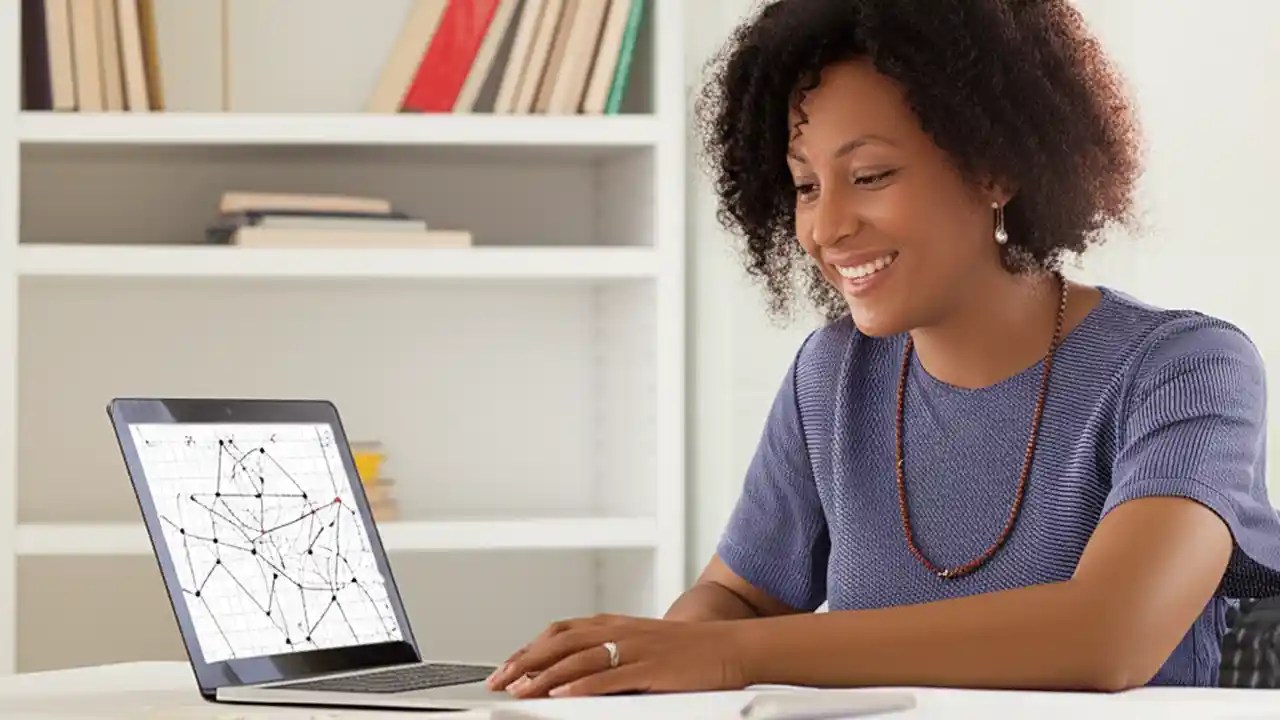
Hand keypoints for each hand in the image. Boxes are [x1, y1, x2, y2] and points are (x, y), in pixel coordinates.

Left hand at [484, 614, 749, 698]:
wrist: (730, 647)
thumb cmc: (688, 653)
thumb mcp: (641, 647)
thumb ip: (609, 656)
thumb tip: (573, 675)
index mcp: (614, 624)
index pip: (559, 632)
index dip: (528, 649)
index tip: (505, 668)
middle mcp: (619, 630)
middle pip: (559, 642)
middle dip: (524, 662)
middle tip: (498, 681)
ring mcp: (634, 648)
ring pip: (578, 659)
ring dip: (545, 676)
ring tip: (520, 691)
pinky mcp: (651, 667)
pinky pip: (610, 677)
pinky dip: (583, 686)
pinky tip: (564, 697)